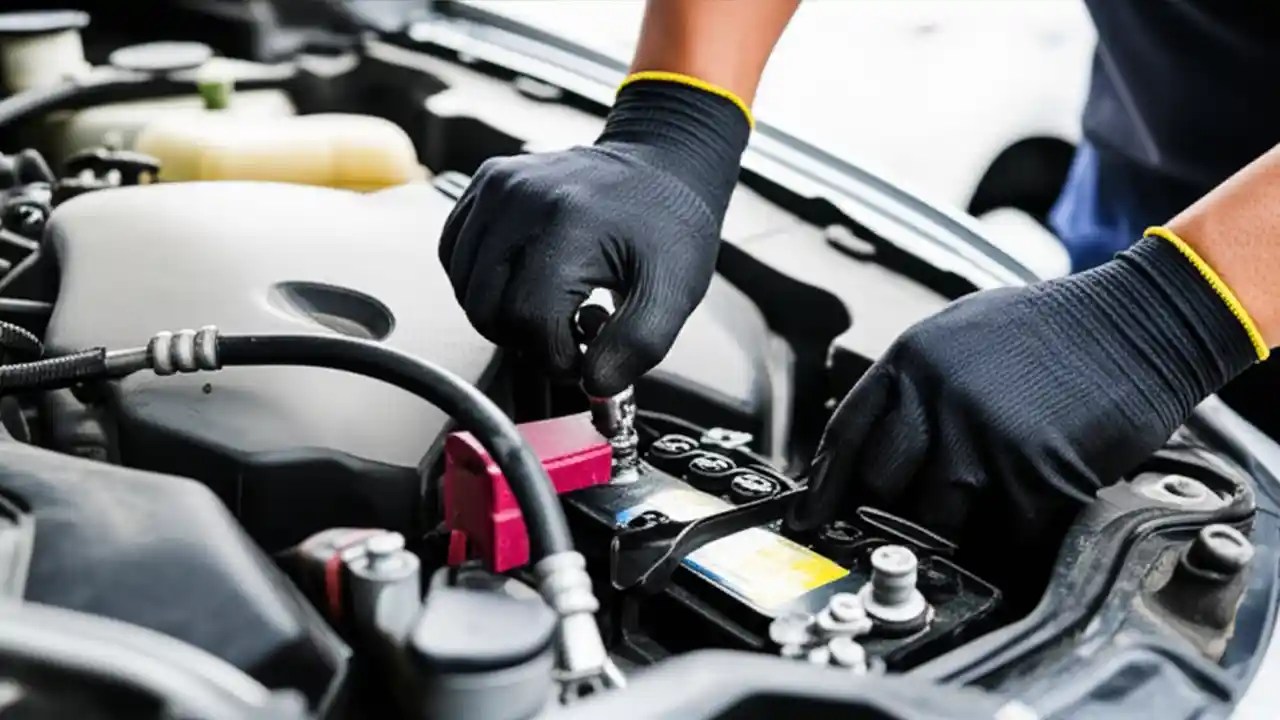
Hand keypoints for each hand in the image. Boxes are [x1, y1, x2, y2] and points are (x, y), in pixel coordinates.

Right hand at [438, 79, 749, 396]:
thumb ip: (637, 347)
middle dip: (524, 339)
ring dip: (500, 314)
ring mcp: (498, 187)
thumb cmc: (669, 223)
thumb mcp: (673, 292)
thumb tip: (595, 384)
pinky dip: (480, 282)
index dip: (554, 356)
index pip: (529, 321)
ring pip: (465, 287)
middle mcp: (523, 199)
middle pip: (487, 309)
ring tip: (548, 303)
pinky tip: (521, 281)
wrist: (662, 162)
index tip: (582, 354)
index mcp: (570, 224)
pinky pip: (455, 253)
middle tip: (564, 332)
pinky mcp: (486, 182)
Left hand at [789, 236, 1256, 547]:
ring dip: (956, 526)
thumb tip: (870, 442)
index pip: (846, 434)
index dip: (824, 485)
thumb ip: (911, 383)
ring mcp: (984, 434)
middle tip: (913, 517)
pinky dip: (1012, 537)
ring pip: (937, 515)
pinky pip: (1003, 531)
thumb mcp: (958, 333)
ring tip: (983, 509)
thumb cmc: (1050, 330)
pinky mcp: (1034, 470)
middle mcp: (937, 394)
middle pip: (882, 484)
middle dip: (893, 507)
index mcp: (912, 358)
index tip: (812, 518)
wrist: (1138, 321)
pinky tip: (1027, 516)